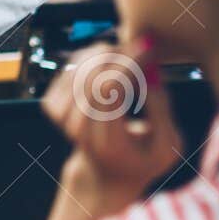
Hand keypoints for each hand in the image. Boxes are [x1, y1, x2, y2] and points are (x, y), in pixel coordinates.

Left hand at [40, 39, 182, 219]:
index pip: (109, 89)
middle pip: (93, 76)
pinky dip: (91, 58)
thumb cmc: (143, 158)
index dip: (128, 62)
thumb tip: (152, 70)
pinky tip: (110, 62)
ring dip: (106, 54)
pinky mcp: (51, 106)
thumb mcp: (166, 145)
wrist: (105, 172)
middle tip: (141, 46)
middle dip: (119, 53)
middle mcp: (79, 131)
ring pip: (79, 68)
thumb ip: (161, 109)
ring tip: (129, 58)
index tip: (148, 47)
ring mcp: (61, 118)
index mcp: (109, 142)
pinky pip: (70, 68)